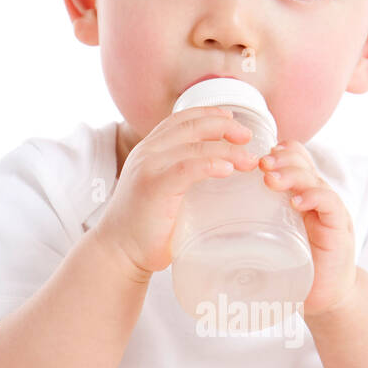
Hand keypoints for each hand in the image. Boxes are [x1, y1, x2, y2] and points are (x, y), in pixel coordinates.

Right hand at [94, 106, 257, 276]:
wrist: (118, 252)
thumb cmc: (146, 229)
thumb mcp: (164, 192)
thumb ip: (183, 180)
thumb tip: (220, 180)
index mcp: (150, 150)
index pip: (181, 119)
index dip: (209, 114)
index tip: (232, 121)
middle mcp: (147, 152)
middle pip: (192, 125)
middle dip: (224, 127)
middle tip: (248, 137)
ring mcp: (149, 167)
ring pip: (195, 146)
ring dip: (227, 149)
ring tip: (249, 160)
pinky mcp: (154, 186)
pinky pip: (187, 168)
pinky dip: (211, 165)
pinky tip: (228, 169)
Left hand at [258, 141, 356, 316]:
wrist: (326, 299)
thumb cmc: (292, 271)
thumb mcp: (266, 244)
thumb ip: (244, 232)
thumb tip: (196, 229)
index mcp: (298, 195)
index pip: (292, 159)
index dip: (274, 152)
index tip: (249, 154)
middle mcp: (315, 197)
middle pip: (301, 162)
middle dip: (279, 158)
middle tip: (259, 164)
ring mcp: (328, 211)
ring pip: (313, 178)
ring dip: (291, 174)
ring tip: (270, 179)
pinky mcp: (338, 228)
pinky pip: (329, 203)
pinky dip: (313, 197)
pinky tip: (296, 202)